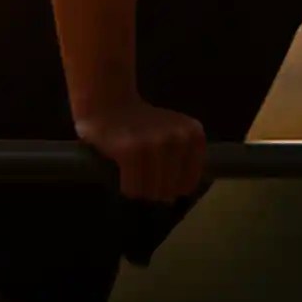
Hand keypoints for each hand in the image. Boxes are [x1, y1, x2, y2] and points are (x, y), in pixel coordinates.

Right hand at [74, 99, 206, 202]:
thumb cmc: (141, 123)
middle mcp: (179, 138)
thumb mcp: (173, 133)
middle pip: (170, 190)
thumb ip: (180, 161)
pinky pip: (132, 188)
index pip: (188, 183)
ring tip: (132, 173)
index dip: (172, 188)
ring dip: (140, 189)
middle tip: (142, 175)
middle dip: (154, 190)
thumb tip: (172, 200)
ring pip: (152, 191)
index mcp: (194, 134)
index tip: (158, 178)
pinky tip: (121, 172)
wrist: (108, 102)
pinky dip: (126, 187)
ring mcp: (155, 144)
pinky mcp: (131, 151)